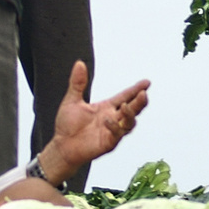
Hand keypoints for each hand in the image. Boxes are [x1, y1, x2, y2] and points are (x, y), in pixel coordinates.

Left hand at [36, 61, 149, 185]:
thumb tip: (79, 63)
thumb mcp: (72, 100)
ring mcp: (112, 131)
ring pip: (129, 123)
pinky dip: (114, 127)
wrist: (61, 146)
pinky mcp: (108, 143)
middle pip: (133, 109)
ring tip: (126, 106)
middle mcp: (113, 118)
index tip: (147, 82)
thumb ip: (77, 83)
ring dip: (130, 114)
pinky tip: (107, 120)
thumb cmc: (67, 125)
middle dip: (140, 102)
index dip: (136, 89)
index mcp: (107, 107)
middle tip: (143, 94)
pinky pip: (117, 135)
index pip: (125, 96)